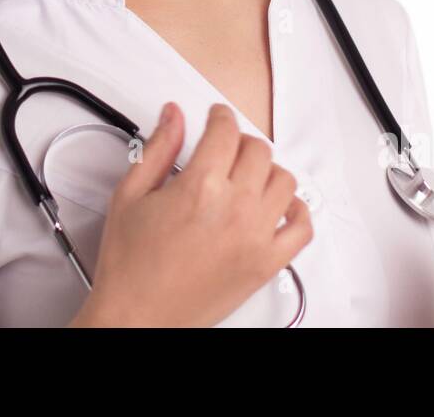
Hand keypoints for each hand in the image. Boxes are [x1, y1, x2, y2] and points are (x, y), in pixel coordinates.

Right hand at [72, 101, 312, 327]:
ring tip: (247, 176)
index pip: (226, 130)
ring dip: (267, 171)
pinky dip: (297, 212)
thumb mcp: (131, 195)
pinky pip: (302, 229)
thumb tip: (173, 116)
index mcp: (200, 187)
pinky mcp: (266, 264)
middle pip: (258, 151)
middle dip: (239, 141)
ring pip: (284, 181)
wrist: (137, 317)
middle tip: (225, 148)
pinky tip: (278, 207)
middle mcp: (235, 208)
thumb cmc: (130, 265)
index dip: (219, 116)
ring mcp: (256, 237)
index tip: (215, 118)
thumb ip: (158, 149)